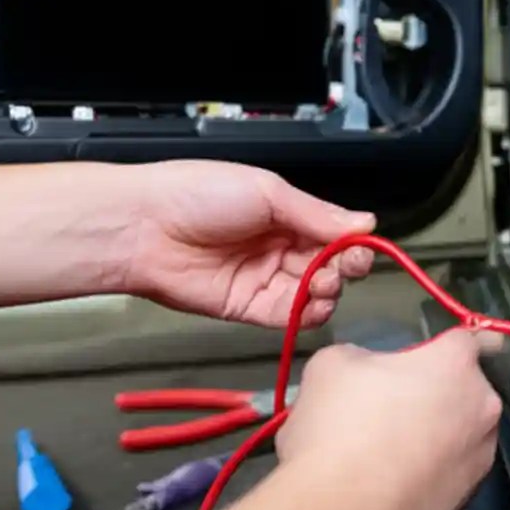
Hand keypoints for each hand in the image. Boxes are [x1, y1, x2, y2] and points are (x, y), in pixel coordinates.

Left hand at [123, 161, 376, 326]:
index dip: (352, 244)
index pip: (333, 234)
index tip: (361, 248)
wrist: (144, 227)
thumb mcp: (267, 192)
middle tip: (346, 267)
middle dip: (344, 269)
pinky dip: (307, 314)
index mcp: (286, 214)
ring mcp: (265, 279)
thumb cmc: (196, 194)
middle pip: (330, 266)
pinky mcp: (250, 308)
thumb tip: (365, 223)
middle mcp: (279, 247)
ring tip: (322, 283)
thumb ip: (317, 213)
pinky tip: (313, 305)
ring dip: (328, 291)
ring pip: (315, 294)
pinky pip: (289, 317)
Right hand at [276, 329, 504, 509]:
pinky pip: (449, 476)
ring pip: (460, 436)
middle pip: (465, 391)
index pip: (476, 338)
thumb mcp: (330, 368)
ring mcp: (481, 461)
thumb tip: (369, 374)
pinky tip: (389, 489)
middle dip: (436, 395)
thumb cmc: (339, 428)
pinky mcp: (467, 505)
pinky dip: (427, 477)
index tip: (437, 355)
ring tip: (384, 458)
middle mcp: (482, 410)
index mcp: (456, 365)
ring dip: (433, 438)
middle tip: (390, 410)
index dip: (453, 345)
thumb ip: (362, 359)